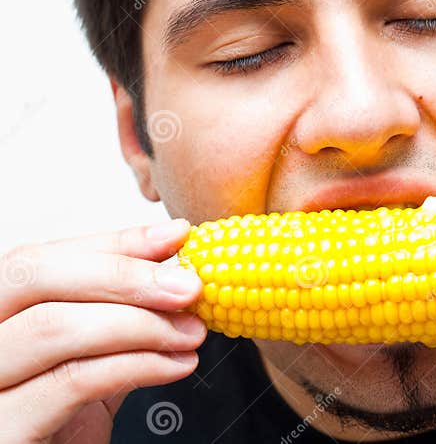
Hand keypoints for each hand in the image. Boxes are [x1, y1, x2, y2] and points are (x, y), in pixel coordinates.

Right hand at [0, 220, 204, 442]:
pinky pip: (74, 381)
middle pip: (36, 276)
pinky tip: (176, 365)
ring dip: (141, 324)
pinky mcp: (4, 428)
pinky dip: (138, 365)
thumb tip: (175, 264)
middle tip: (188, 287)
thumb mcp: (93, 353)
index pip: (45, 257)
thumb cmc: (63, 418)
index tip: (176, 237)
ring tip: (191, 333)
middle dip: (125, 275)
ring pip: (55, 327)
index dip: (115, 243)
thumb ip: (120, 310)